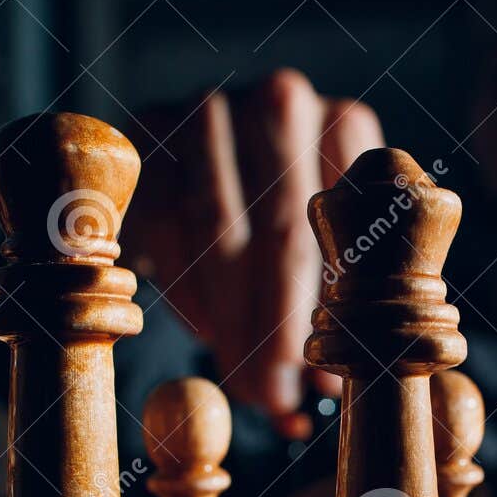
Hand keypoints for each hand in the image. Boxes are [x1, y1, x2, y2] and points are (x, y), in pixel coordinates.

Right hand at [124, 70, 382, 437]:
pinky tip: (210, 332)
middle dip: (274, 328)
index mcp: (346, 125)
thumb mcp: (335, 238)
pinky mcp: (149, 128)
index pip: (340, 228)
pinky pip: (164, 222)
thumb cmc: (295, 214)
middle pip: (278, 232)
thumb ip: (340, 298)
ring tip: (244, 383)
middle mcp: (283, 101)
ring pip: (215, 231)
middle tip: (273, 396)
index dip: (329, 312)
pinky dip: (185, 287)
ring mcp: (212, 107)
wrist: (221, 146)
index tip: (320, 382)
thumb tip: (324, 390)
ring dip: (228, 319)